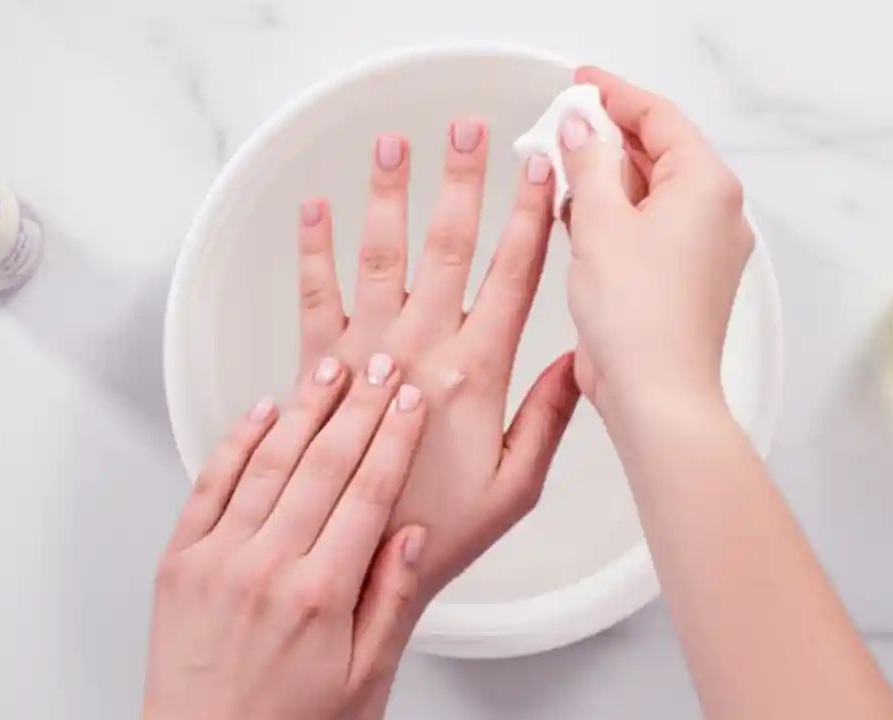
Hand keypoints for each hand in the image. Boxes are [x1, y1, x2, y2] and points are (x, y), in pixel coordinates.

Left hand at [144, 361, 427, 719]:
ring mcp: (216, 559)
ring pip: (269, 463)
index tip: (412, 402)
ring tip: (332, 367)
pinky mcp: (179, 561)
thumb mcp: (366, 681)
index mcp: (320, 595)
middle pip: (324, 464)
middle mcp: (266, 567)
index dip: (395, 439)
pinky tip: (260, 411)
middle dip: (360, 406)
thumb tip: (413, 536)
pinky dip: (236, 442)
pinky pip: (210, 485)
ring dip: (304, 407)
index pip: (368, 493)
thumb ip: (391, 602)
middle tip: (384, 365)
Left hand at [294, 120, 579, 599]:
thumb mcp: (517, 489)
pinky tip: (313, 210)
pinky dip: (313, 250)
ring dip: (388, 194)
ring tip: (393, 144)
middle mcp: (419, 350)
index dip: (530, 216)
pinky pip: (312, 296)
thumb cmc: (437, 533)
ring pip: (380, 254)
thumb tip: (579, 359)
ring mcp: (365, 354)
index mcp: (474, 373)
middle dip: (461, 180)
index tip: (540, 168)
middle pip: (448, 246)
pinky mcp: (317, 369)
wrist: (351, 567)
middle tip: (466, 129)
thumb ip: (549, 417)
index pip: (513, 276)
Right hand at [558, 67, 753, 414]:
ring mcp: (704, 249)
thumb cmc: (639, 318)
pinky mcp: (684, 279)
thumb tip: (579, 126)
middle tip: (559, 124)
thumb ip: (587, 162)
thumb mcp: (599, 222)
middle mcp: (716, 213)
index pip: (660, 118)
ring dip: (607, 177)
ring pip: (652, 192)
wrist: (658, 396)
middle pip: (660, 152)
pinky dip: (616, 214)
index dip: (615, 96)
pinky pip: (650, 228)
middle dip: (607, 137)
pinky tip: (576, 214)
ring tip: (559, 166)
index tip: (580, 84)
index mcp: (707, 186)